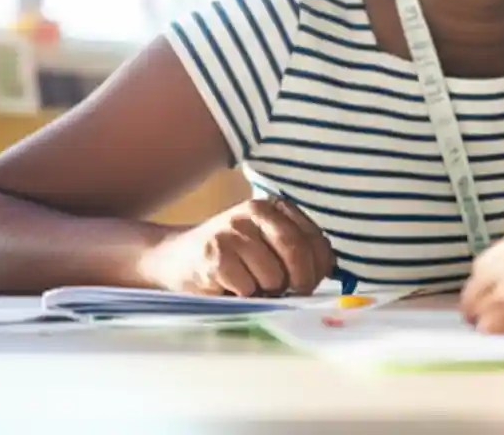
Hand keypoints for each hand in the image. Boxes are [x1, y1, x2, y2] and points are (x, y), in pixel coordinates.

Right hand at [139, 197, 334, 296]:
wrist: (176, 257)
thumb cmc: (231, 257)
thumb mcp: (266, 243)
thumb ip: (297, 251)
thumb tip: (328, 273)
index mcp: (274, 207)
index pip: (314, 238)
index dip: (320, 267)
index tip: (314, 283)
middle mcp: (254, 211)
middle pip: (296, 251)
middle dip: (301, 281)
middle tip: (294, 294)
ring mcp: (233, 231)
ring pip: (273, 275)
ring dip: (267, 291)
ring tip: (251, 284)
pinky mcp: (215, 255)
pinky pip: (248, 288)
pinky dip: (244, 296)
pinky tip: (230, 286)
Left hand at [459, 235, 503, 333]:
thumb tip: (501, 290)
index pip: (479, 269)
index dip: (486, 289)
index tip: (495, 302)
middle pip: (472, 291)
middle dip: (483, 307)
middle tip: (501, 323)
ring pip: (477, 312)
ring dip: (490, 323)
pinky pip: (489, 328)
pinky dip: (498, 335)